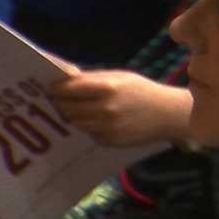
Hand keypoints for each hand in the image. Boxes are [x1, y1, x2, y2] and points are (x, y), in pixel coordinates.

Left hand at [49, 70, 192, 145]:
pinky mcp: (110, 141)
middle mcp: (105, 108)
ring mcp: (107, 127)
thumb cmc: (143, 91)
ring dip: (71, 116)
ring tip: (74, 110)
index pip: (67, 88)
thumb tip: (64, 79)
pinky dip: (88, 127)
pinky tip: (96, 121)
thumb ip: (93, 78)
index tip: (50, 87)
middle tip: (56, 99)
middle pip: (66, 107)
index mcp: (107, 87)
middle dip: (59, 102)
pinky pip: (88, 133)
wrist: (169, 114)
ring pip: (75, 122)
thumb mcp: (120, 77)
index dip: (55, 88)